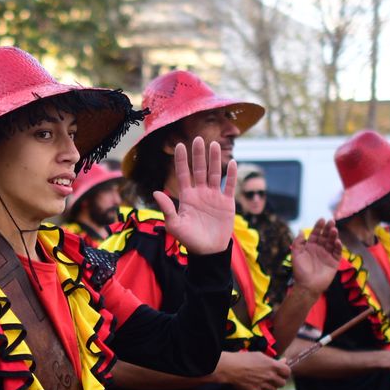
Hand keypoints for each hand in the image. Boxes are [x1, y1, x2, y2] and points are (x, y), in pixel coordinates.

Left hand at [154, 138, 236, 255]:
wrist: (208, 251)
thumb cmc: (189, 240)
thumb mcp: (175, 225)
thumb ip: (168, 208)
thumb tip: (156, 192)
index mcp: (187, 197)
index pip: (183, 174)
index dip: (181, 160)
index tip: (179, 145)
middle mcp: (200, 193)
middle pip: (199, 170)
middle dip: (198, 155)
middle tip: (198, 138)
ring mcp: (214, 197)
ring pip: (214, 174)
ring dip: (215, 160)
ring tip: (215, 145)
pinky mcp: (227, 203)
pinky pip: (229, 186)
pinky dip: (231, 176)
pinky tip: (233, 163)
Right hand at [213, 349, 290, 389]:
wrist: (230, 368)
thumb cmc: (243, 359)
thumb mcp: (260, 356)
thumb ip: (273, 361)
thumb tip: (284, 361)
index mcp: (272, 365)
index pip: (287, 372)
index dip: (284, 373)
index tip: (280, 374)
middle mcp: (270, 376)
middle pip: (282, 383)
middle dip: (277, 381)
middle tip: (270, 379)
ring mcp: (264, 385)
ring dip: (270, 388)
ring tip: (262, 383)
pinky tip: (258, 388)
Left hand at [290, 220, 340, 294]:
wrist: (307, 286)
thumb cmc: (300, 271)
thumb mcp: (296, 254)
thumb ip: (298, 242)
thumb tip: (301, 230)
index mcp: (310, 246)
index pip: (316, 234)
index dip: (318, 226)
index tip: (322, 219)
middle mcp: (320, 249)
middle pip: (325, 236)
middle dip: (328, 228)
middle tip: (331, 221)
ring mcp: (327, 255)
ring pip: (332, 242)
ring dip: (333, 236)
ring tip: (334, 230)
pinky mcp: (334, 262)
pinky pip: (337, 252)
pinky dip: (338, 246)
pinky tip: (337, 241)